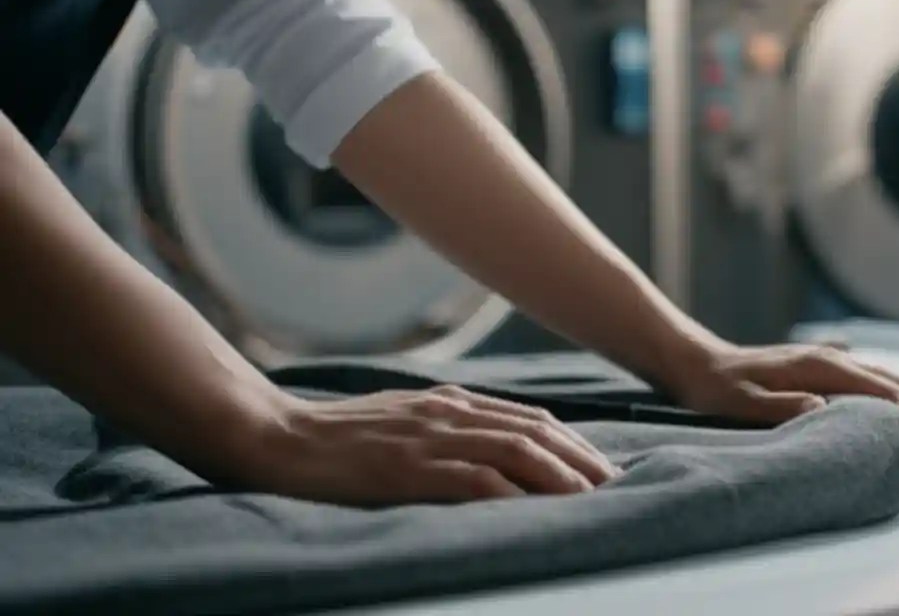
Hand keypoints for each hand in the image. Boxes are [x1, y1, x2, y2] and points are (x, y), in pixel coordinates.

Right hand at [238, 385, 620, 505]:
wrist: (275, 436)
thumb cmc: (338, 436)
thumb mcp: (404, 420)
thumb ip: (447, 429)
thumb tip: (494, 450)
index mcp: (450, 402)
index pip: (529, 418)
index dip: (572, 441)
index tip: (601, 465)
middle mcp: (448, 413)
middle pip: (534, 431)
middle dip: (580, 457)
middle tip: (613, 484)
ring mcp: (428, 438)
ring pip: (513, 450)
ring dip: (558, 473)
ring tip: (590, 496)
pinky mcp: (407, 468)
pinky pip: (469, 477)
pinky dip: (509, 491)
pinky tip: (532, 506)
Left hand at [663, 342, 898, 463]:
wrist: (699, 363)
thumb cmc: (717, 387)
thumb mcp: (738, 401)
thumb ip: (778, 404)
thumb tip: (821, 409)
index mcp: (820, 366)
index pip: (882, 390)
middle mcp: (834, 359)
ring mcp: (832, 363)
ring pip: (895, 383)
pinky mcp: (827, 372)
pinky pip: (878, 386)